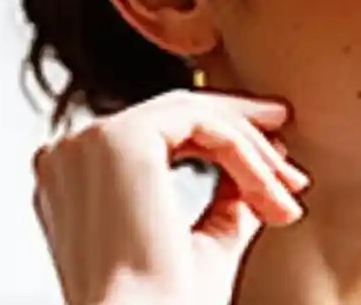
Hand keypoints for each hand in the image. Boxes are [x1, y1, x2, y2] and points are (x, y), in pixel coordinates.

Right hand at [31, 90, 309, 304]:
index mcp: (76, 183)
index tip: (275, 165)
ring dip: (252, 149)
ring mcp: (88, 143)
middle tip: (290, 159)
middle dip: (245, 137)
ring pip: (194, 116)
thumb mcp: (205, 243)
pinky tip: (270, 184)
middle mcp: (70, 156)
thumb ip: (225, 204)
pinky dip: (244, 151)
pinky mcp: (119, 138)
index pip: (158, 136)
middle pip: (176, 118)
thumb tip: (258, 176)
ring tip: (290, 187)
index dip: (224, 143)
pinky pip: (202, 124)